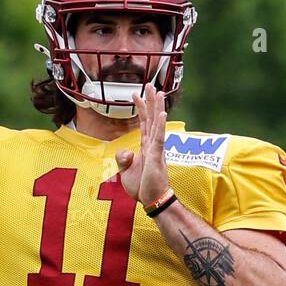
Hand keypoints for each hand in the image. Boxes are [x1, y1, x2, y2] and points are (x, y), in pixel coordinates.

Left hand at [115, 82, 169, 204]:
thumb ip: (123, 160)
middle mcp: (153, 145)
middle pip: (151, 118)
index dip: (140, 108)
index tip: (136, 94)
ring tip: (158, 91)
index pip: (143, 123)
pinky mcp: (156, 157)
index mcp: (146, 148)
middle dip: (150, 101)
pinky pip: (159, 138)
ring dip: (157, 107)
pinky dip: (160, 125)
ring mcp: (156, 150)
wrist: (152, 201)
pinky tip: (162, 114)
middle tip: (150, 84)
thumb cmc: (142, 188)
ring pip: (156, 124)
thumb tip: (125, 151)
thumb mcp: (126, 172)